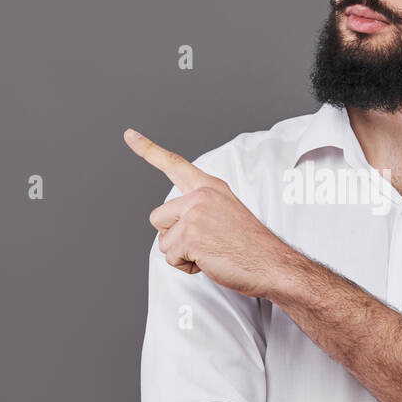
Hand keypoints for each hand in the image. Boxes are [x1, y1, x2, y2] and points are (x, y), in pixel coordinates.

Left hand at [124, 128, 297, 297]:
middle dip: (174, 237)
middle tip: (206, 242)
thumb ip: (199, 210)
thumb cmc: (251, 245)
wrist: (272, 263)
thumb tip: (175, 224)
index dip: (148, 149)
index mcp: (210, 187)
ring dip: (182, 254)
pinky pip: (171, 257)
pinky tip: (210, 260)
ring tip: (212, 252)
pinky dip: (187, 266)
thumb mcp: (226, 213)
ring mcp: (195, 214)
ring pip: (163, 241)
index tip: (129, 135)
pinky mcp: (191, 236)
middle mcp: (201, 196)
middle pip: (158, 218)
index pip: (174, 164)